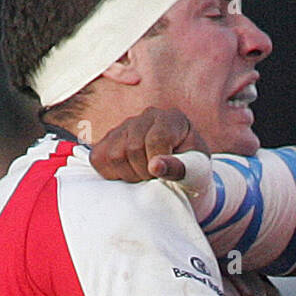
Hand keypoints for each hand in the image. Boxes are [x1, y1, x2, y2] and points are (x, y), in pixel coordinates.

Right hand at [90, 107, 209, 182]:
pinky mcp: (108, 140)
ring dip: (129, 175)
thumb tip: (155, 167)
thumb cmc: (192, 171)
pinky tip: (129, 173)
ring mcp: (126, 126)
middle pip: (133, 148)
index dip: (158, 163)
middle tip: (156, 179)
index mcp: (173, 119)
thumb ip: (181, 168)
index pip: (156, 139)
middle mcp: (148, 116)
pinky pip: (98, 159)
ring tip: (145, 176)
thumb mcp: (197, 171)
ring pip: (114, 155)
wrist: (181, 173)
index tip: (163, 176)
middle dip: (145, 172)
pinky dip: (112, 174)